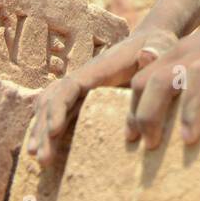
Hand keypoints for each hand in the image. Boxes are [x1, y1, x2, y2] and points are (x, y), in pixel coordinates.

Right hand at [27, 25, 179, 165]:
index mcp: (98, 69)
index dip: (58, 107)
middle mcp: (83, 78)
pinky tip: (44, 149)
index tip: (54, 130)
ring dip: (41, 131)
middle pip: (53, 100)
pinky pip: (60, 113)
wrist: (152, 41)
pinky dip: (48, 130)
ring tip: (39, 159)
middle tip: (43, 157)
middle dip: (44, 128)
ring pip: (51, 108)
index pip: (69, 86)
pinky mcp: (85, 99)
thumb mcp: (160, 45)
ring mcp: (82, 88)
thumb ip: (155, 51)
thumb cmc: (156, 46)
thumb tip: (147, 54)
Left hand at [127, 6, 199, 150]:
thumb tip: (153, 121)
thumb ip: (174, 76)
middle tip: (152, 145)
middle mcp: (197, 56)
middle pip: (162, 80)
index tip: (132, 139)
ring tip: (188, 140)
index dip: (133, 111)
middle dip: (151, 113)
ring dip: (191, 110)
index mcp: (179, 55)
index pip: (143, 81)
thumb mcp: (195, 53)